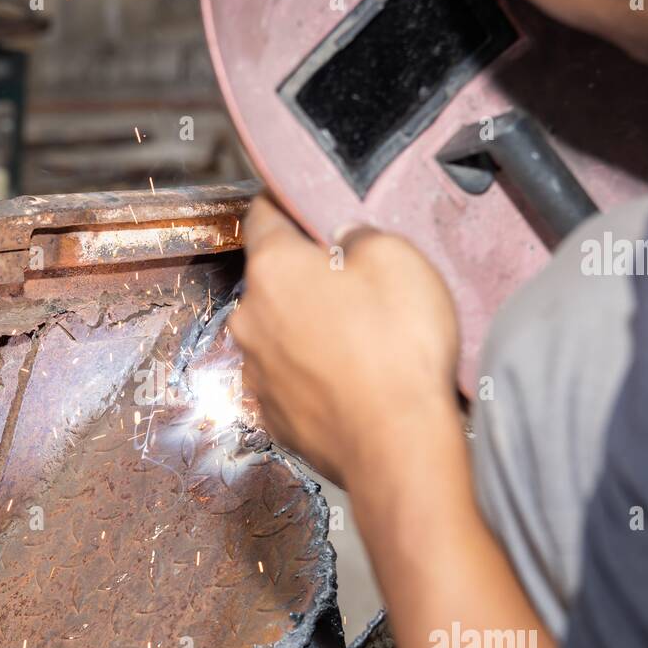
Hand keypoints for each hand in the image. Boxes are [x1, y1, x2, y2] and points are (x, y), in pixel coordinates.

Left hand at [228, 196, 460, 485]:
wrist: (396, 445)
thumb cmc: (397, 348)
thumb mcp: (397, 259)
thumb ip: (361, 235)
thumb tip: (345, 237)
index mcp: (272, 269)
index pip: (263, 216)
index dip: (283, 204)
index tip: (299, 203)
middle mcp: (249, 319)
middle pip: (272, 281)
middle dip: (304, 277)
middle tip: (352, 283)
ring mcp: (256, 373)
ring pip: (278, 332)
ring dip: (306, 328)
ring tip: (357, 339)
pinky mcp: (273, 417)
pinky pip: (290, 379)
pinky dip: (312, 374)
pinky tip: (349, 380)